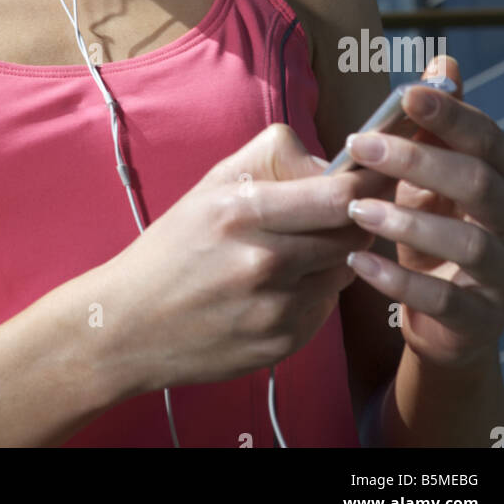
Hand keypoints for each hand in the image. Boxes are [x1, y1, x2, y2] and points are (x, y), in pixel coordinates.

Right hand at [97, 122, 384, 394]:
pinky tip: (280, 287)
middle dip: (354, 219)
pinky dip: (315, 291)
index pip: (339, 196)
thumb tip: (333, 163)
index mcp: (243, 211)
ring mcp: (275, 308)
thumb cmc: (175, 246)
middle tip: (342, 212)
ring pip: (343, 269)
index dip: (367, 185)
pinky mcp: (283, 342)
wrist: (132, 324)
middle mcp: (264, 261)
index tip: (372, 178)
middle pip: (351, 233)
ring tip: (296, 250)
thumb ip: (274, 160)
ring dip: (334, 256)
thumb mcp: (212, 185)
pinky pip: (325, 305)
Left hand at [342, 55, 503, 369]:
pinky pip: (445, 301)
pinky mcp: (482, 322)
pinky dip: (398, 281)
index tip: (402, 93)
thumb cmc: (437, 230)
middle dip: (417, 159)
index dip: (449, 114)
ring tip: (355, 209)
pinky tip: (358, 262)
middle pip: (479, 183)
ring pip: (469, 243)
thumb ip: (439, 124)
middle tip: (359, 145)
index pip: (488, 139)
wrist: (444, 318)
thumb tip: (443, 60)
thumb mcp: (435, 175)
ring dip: (407, 221)